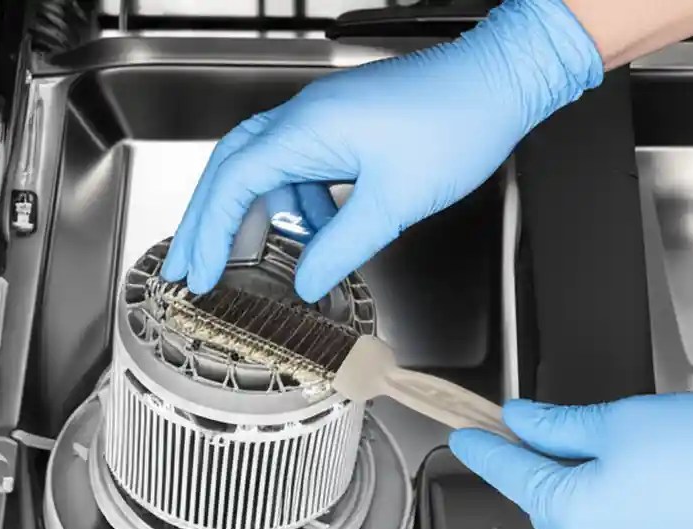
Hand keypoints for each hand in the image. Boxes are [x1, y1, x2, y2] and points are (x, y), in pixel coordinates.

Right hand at [160, 0, 602, 300]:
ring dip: (259, 214)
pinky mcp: (342, 124)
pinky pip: (300, 165)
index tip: (199, 273)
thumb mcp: (395, 203)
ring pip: (265, 167)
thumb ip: (342, 247)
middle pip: (231, 169)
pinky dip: (300, 203)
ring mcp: (322, 119)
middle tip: (192, 265)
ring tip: (266, 257)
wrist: (501, 82)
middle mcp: (305, 118)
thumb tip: (307, 282)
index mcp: (307, 130)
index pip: (234, 184)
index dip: (210, 232)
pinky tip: (320, 231)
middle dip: (208, 221)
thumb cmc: (456, 124)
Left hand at [448, 394, 692, 528]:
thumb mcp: (618, 421)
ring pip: (586, 519)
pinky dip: (620, 508)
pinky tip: (644, 482)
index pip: (510, 474)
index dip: (484, 450)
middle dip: (541, 464)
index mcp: (571, 513)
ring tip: (614, 449)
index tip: (466, 437)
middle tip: (540, 429)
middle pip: (547, 499)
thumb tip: (522, 420)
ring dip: (585, 487)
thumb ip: (558, 425)